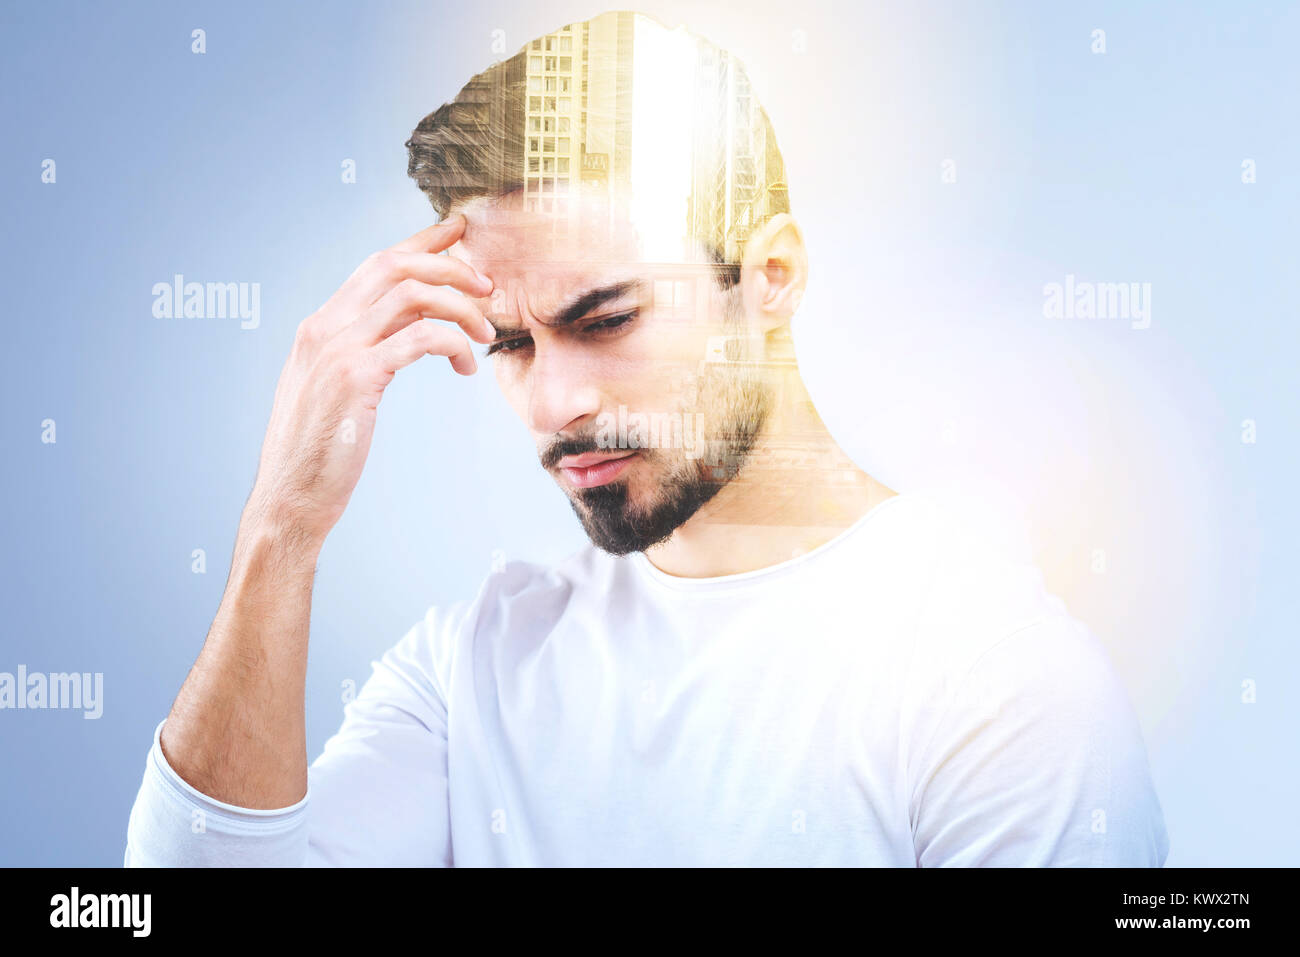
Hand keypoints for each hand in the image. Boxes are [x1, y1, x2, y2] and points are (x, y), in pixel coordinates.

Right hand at [244, 214, 493, 548]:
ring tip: (485, 334)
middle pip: (395, 264)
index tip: (459, 230)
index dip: (422, 241)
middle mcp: (324, 327)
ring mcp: (337, 350)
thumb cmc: (318, 455)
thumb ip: (362, 354)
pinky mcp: (356, 378)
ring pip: (412, 294)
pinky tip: (465, 368)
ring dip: (460, 306)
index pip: (376, 264)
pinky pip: (420, 339)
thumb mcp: (336, 392)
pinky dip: (453, 345)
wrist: (289, 500)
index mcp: (320, 327)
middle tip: (488, 286)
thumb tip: (402, 334)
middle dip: (449, 264)